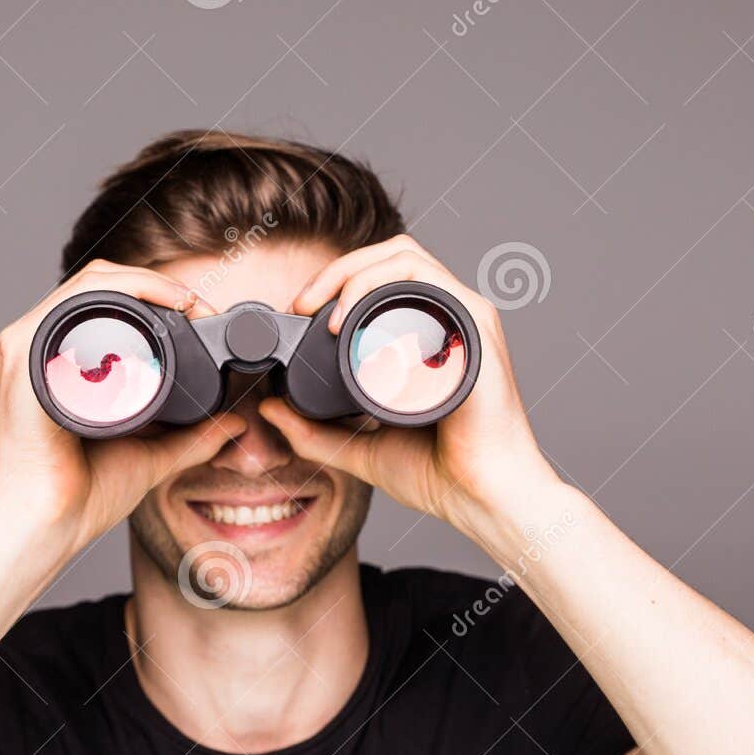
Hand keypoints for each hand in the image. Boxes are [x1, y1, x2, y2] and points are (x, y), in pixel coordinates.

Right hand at [0, 261, 245, 561]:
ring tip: (186, 303)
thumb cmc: (79, 497)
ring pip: (88, 284)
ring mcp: (26, 350)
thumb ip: (191, 439)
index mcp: (60, 363)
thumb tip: (233, 424)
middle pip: (100, 284)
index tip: (202, 314)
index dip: (157, 295)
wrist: (43, 528)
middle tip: (200, 307)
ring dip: (144, 283)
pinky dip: (118, 293)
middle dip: (156, 285)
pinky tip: (156, 305)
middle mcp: (39, 349)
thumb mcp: (151, 456)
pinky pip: (71, 304)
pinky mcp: (22, 359)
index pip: (108, 302)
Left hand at [259, 235, 557, 530]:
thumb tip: (271, 409)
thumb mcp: (362, 449)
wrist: (482, 498)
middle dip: (337, 269)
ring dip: (352, 272)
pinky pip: (424, 277)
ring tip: (321, 311)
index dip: (338, 281)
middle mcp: (451, 319)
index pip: (385, 278)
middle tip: (302, 304)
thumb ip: (316, 432)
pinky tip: (349, 318)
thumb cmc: (442, 475)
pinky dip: (376, 284)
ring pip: (404, 255)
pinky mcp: (474, 324)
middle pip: (391, 256)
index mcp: (433, 336)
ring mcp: (465, 318)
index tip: (300, 312)